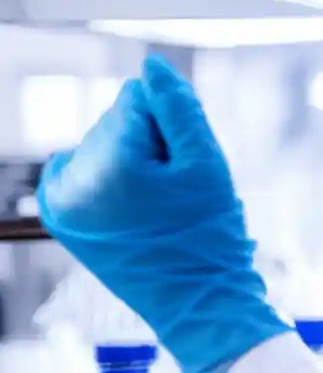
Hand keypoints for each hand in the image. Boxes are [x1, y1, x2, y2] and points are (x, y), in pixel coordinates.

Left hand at [38, 56, 290, 372]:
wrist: (198, 305)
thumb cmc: (210, 238)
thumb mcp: (208, 165)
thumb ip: (179, 108)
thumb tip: (152, 66)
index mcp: (111, 164)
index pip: (138, 99)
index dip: (174, 131)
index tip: (186, 177)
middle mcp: (73, 180)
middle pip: (116, 122)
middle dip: (151, 147)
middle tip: (176, 199)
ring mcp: (62, 201)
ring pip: (101, 145)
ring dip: (132, 165)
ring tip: (158, 210)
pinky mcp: (61, 218)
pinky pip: (81, 170)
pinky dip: (107, 180)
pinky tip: (131, 208)